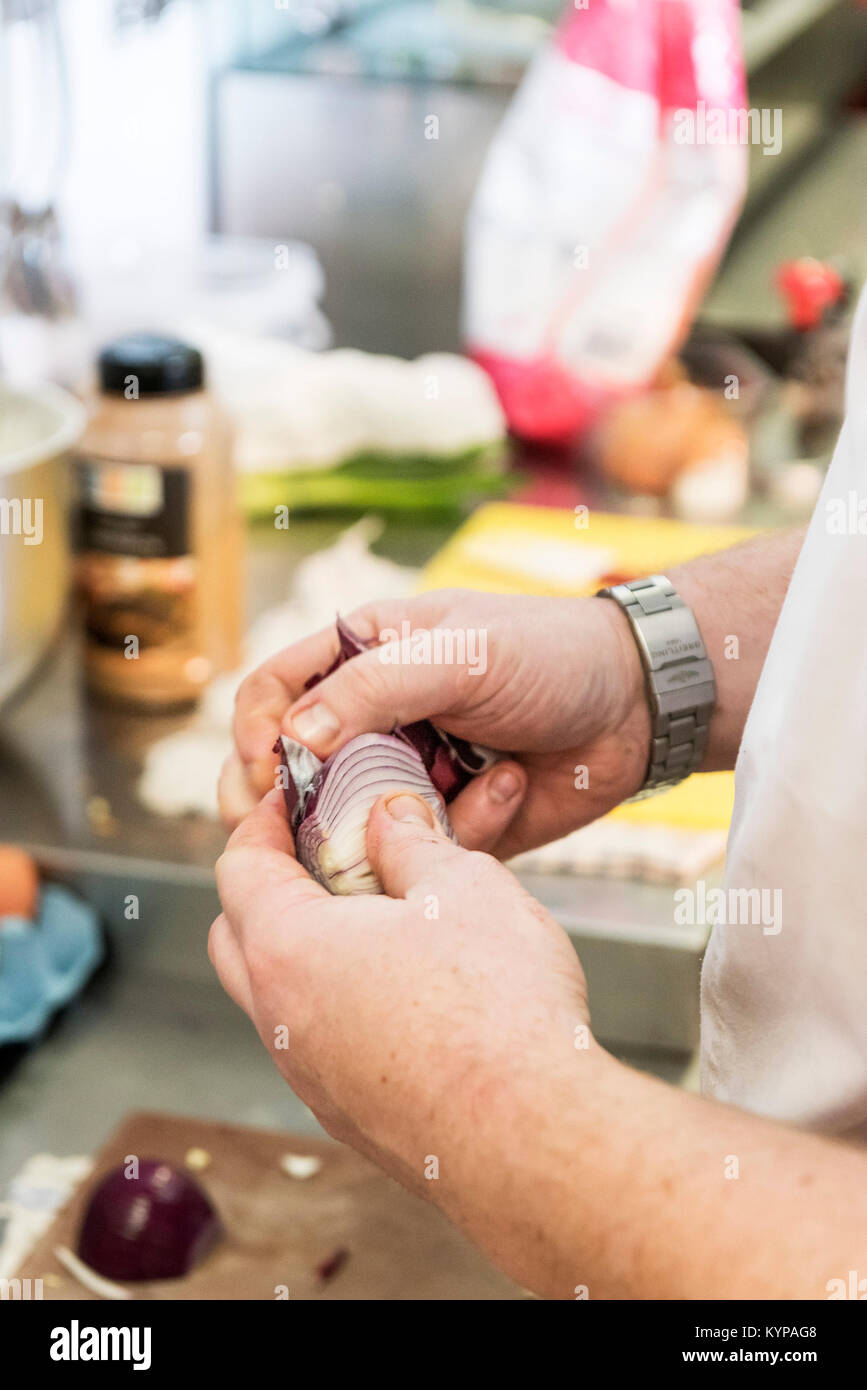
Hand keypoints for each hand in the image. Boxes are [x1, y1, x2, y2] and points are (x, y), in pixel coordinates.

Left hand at [210, 787, 592, 1191]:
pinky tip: (409, 993)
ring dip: (305, 951)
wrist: (533, 1141)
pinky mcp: (348, 1118)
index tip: (293, 799)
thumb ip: (413, 842)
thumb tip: (389, 819)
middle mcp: (280, 1019)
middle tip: (325, 855)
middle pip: (236, 936)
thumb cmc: (497, 1008)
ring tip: (378, 921)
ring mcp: (310, 1077)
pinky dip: (339, 1005)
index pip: (238, 867)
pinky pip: (318, 1044)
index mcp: (288, 949)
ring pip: (276, 997)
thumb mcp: (462, 886)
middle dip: (268, 886)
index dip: (262, 821)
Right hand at [221, 589, 649, 857]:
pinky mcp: (446, 828)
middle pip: (288, 776)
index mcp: (360, 660)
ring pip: (348, 829)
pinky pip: (419, 853)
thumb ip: (371, 689)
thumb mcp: (458, 654)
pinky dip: (462, 829)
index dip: (253, 735)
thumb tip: (290, 739)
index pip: (270, 696)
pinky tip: (510, 788)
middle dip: (296, 806)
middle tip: (321, 825)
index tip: (267, 774)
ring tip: (456, 790)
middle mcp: (372, 724)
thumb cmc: (549, 655)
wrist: (638, 706)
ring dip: (390, 823)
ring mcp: (407, 780)